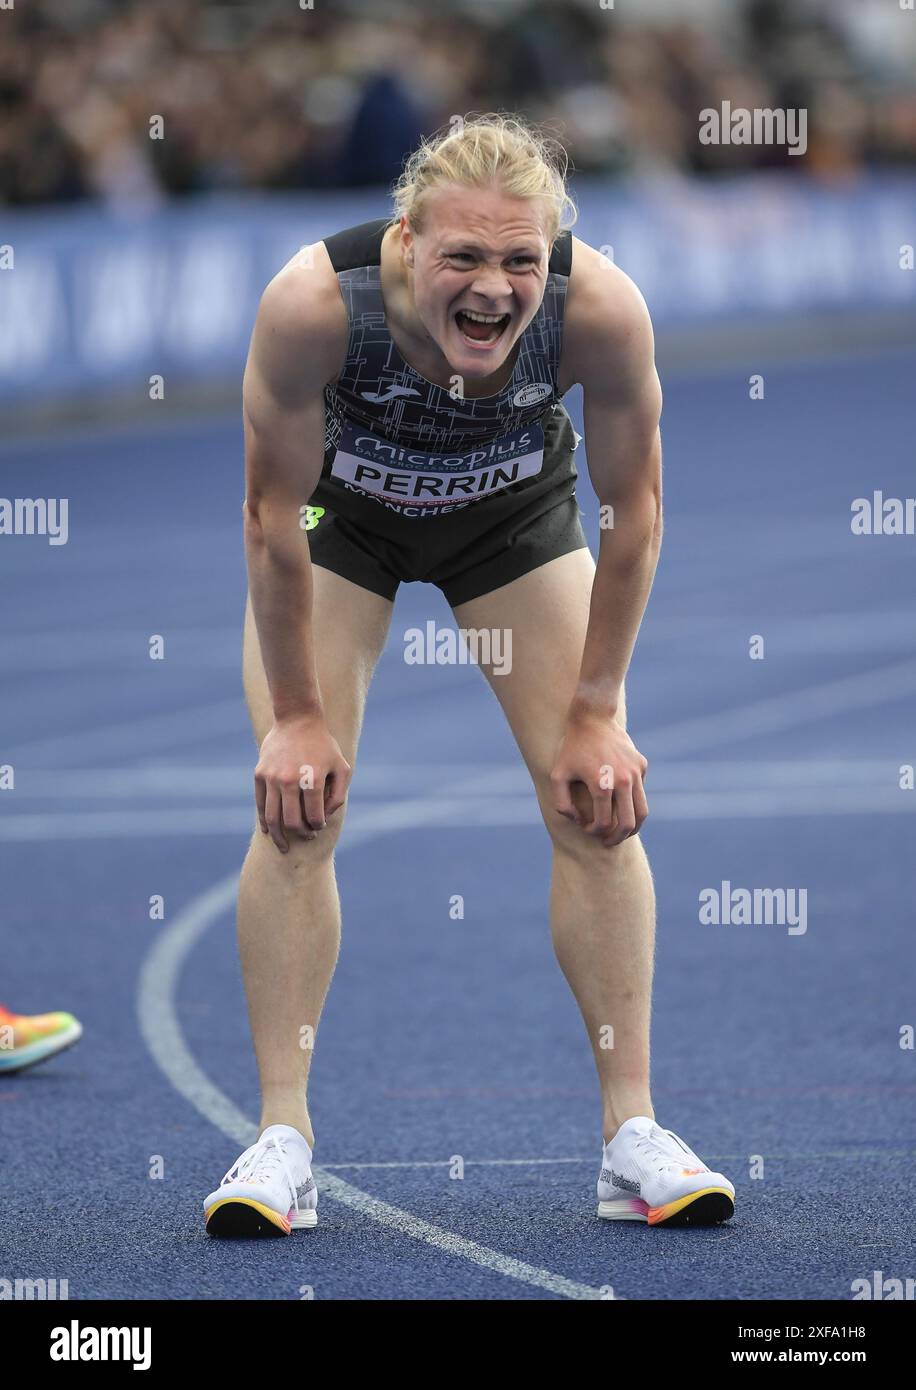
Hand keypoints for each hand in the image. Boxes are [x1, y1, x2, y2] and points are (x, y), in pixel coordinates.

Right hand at [254, 713, 350, 852]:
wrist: (297, 719)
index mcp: (313, 779)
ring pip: (272, 817)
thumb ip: (338, 795)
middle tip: (306, 836)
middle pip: (292, 821)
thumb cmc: (323, 745)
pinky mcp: (260, 774)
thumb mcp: (342, 767)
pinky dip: (265, 821)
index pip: (314, 817)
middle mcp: (290, 780)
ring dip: (279, 836)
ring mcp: (272, 777)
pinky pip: (260, 804)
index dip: (317, 827)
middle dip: (301, 834)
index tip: (318, 826)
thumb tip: (324, 817)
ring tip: (284, 846)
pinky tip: (270, 830)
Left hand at [549, 708, 648, 847]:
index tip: (588, 830)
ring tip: (621, 832)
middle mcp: (623, 781)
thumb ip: (562, 803)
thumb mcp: (557, 775)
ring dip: (632, 827)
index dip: (595, 832)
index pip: (604, 823)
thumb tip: (578, 821)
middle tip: (608, 842)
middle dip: (617, 838)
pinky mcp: (641, 765)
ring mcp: (635, 773)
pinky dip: (632, 802)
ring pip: (642, 811)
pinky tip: (619, 800)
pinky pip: (641, 792)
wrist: (592, 717)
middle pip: (628, 824)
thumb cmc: (571, 747)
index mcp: (601, 785)